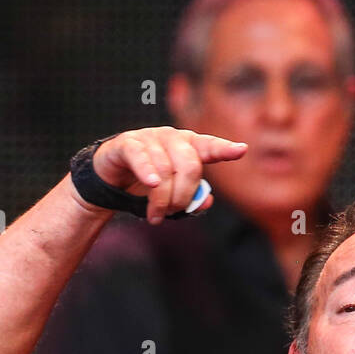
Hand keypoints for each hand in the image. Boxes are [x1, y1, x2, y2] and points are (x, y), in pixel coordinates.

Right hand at [89, 127, 247, 224]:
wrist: (113, 179)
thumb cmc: (149, 185)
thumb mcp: (174, 194)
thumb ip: (193, 198)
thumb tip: (207, 202)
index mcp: (187, 147)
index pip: (209, 146)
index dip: (224, 148)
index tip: (241, 150)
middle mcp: (171, 138)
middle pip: (190, 166)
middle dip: (184, 196)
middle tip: (174, 212)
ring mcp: (149, 138)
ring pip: (165, 170)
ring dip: (161, 200)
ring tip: (155, 215)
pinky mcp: (127, 143)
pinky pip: (141, 157)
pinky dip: (148, 173)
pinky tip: (152, 185)